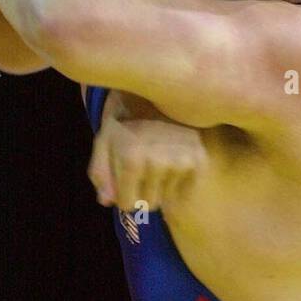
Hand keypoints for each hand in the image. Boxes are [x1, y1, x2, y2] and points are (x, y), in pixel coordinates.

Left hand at [89, 111, 206, 210]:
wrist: (158, 96)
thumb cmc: (125, 123)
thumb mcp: (104, 143)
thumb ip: (100, 174)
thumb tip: (106, 200)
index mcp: (131, 157)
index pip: (127, 204)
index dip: (124, 197)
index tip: (125, 182)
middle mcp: (158, 160)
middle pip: (148, 204)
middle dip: (142, 193)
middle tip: (142, 169)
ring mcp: (181, 160)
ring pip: (167, 197)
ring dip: (159, 185)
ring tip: (156, 159)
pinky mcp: (199, 159)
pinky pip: (185, 188)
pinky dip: (177, 179)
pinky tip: (171, 158)